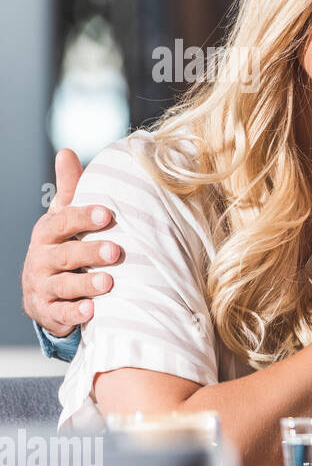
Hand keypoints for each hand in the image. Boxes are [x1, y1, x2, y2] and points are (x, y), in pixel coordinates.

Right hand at [21, 149, 121, 335]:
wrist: (44, 290)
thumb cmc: (63, 245)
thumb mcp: (64, 217)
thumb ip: (70, 189)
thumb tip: (66, 151)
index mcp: (48, 232)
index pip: (63, 221)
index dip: (84, 217)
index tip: (108, 214)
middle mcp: (42, 258)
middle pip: (65, 254)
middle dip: (90, 252)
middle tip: (116, 251)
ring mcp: (43, 286)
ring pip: (64, 285)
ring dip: (86, 285)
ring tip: (109, 283)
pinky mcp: (48, 311)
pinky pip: (60, 313)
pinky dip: (75, 313)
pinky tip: (92, 311)